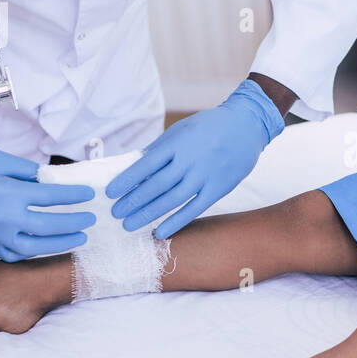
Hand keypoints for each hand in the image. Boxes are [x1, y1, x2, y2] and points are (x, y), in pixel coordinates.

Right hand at [0, 133, 95, 261]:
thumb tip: (49, 180)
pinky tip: (45, 248)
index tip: (89, 194)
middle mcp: (1, 220)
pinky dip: (32, 254)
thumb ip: (25, 171)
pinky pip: (12, 255)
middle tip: (91, 219)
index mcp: (6, 194)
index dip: (74, 196)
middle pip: (49, 227)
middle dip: (74, 224)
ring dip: (59, 245)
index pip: (51, 198)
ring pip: (34, 249)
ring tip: (78, 239)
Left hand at [106, 79, 285, 238]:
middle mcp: (190, 160)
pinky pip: (195, 208)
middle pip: (156, 185)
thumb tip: (133, 168)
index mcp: (177, 143)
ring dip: (148, 213)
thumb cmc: (208, 127)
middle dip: (133, 200)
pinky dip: (176, 221)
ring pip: (172, 199)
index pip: (146, 164)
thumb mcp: (180, 130)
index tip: (110, 192)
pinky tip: (160, 232)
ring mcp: (205, 175)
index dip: (127, 179)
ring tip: (129, 224)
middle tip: (115, 213)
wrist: (246, 126)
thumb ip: (159, 150)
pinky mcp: (219, 188)